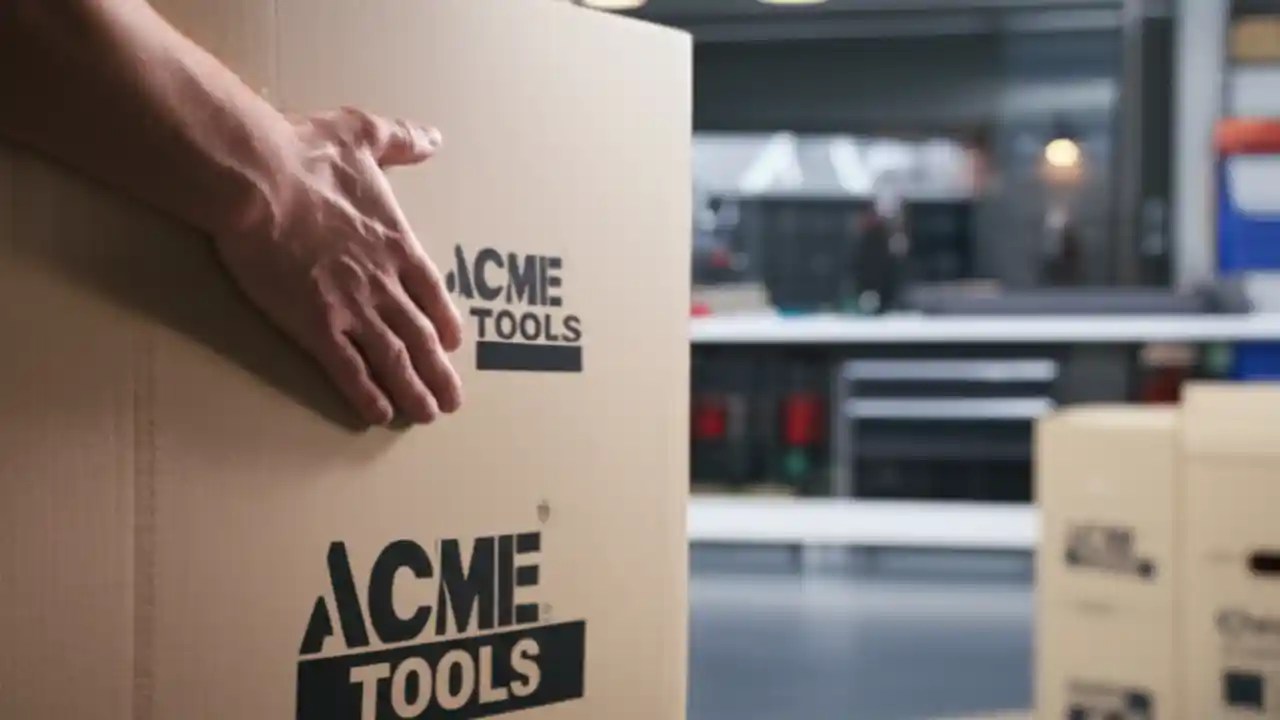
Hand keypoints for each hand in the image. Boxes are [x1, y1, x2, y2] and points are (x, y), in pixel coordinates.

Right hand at [214, 107, 463, 426]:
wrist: (258, 177)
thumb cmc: (305, 153)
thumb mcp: (364, 133)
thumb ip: (402, 141)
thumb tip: (432, 139)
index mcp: (395, 242)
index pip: (431, 292)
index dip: (443, 321)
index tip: (450, 344)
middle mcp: (383, 281)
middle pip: (420, 336)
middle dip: (438, 372)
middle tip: (450, 401)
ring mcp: (352, 306)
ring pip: (393, 359)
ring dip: (413, 390)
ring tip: (425, 415)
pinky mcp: (315, 324)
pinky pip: (348, 370)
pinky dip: (367, 393)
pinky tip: (378, 413)